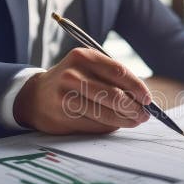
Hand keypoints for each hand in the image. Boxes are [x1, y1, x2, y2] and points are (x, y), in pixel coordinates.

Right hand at [13, 48, 151, 134]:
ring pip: (106, 113)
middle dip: (134, 108)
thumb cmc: (72, 81)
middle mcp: (73, 74)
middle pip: (114, 95)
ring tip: (134, 121)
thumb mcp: (88, 69)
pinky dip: (109, 126)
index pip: (119, 72)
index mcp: (85, 56)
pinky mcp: (62, 115)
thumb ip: (112, 79)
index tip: (148, 99)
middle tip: (144, 115)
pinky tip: (115, 125)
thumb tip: (142, 101)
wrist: (36, 95)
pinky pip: (95, 124)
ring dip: (125, 120)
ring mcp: (65, 95)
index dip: (137, 87)